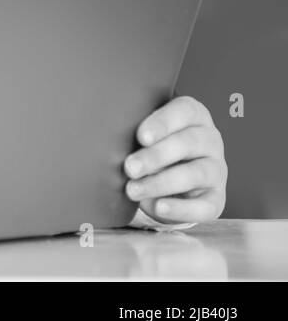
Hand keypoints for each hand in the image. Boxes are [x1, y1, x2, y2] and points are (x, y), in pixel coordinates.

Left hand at [124, 95, 226, 224]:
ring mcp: (217, 169)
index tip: (141, 136)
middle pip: (188, 142)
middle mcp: (209, 140)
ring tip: (133, 190)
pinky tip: (158, 207)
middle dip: (156, 156)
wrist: (170, 179)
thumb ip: (135, 130)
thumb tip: (104, 136)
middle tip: (129, 167)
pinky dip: (181, 208)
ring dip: (161, 183)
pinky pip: (205, 206)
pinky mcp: (217, 198)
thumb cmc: (152, 146)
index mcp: (193, 116)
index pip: (184, 112)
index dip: (163, 123)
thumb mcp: (145, 132)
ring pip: (195, 173)